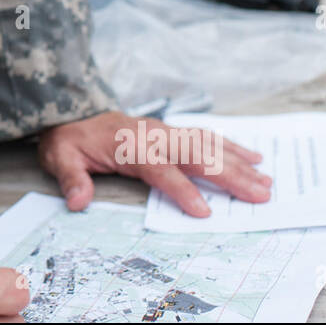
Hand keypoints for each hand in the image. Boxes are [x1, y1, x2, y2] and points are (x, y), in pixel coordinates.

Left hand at [38, 111, 272, 216]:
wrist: (70, 113)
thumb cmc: (69, 141)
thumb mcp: (59, 158)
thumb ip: (71, 178)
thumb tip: (78, 200)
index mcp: (129, 145)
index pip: (160, 168)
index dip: (182, 190)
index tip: (204, 212)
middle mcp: (153, 135)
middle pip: (196, 155)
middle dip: (229, 176)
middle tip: (259, 196)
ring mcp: (165, 130)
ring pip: (207, 145)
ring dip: (238, 162)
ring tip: (266, 180)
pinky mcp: (171, 130)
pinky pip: (206, 137)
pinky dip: (231, 146)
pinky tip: (253, 157)